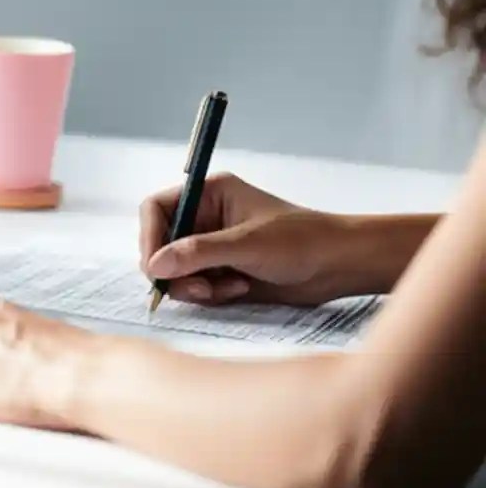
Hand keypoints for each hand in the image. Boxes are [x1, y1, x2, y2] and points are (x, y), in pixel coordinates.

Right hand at [139, 172, 358, 305]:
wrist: (339, 266)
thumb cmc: (302, 242)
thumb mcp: (247, 245)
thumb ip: (197, 253)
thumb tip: (154, 265)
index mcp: (209, 194)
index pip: (156, 210)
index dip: (149, 237)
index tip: (154, 268)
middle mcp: (205, 217)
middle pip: (160, 244)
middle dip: (174, 269)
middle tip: (196, 288)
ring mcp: (211, 245)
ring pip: (174, 270)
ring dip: (193, 285)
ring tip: (225, 288)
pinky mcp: (220, 270)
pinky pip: (193, 285)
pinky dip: (209, 293)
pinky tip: (239, 288)